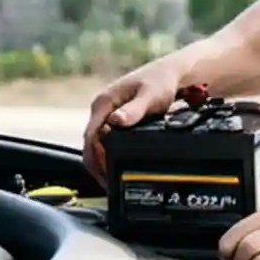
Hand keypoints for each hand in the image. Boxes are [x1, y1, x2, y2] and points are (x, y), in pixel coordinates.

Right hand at [81, 59, 183, 184]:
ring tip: (111, 181)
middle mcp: (101, 109)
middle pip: (90, 143)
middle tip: (107, 184)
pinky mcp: (115, 119)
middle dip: (96, 164)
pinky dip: (107, 154)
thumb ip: (134, 110)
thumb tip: (115, 122)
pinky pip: (105, 141)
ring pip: (96, 144)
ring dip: (100, 161)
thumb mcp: (150, 97)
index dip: (95, 157)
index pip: (91, 136)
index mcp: (103, 103)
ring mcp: (107, 114)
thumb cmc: (160, 82)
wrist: (170, 74)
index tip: (105, 173)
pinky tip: (116, 166)